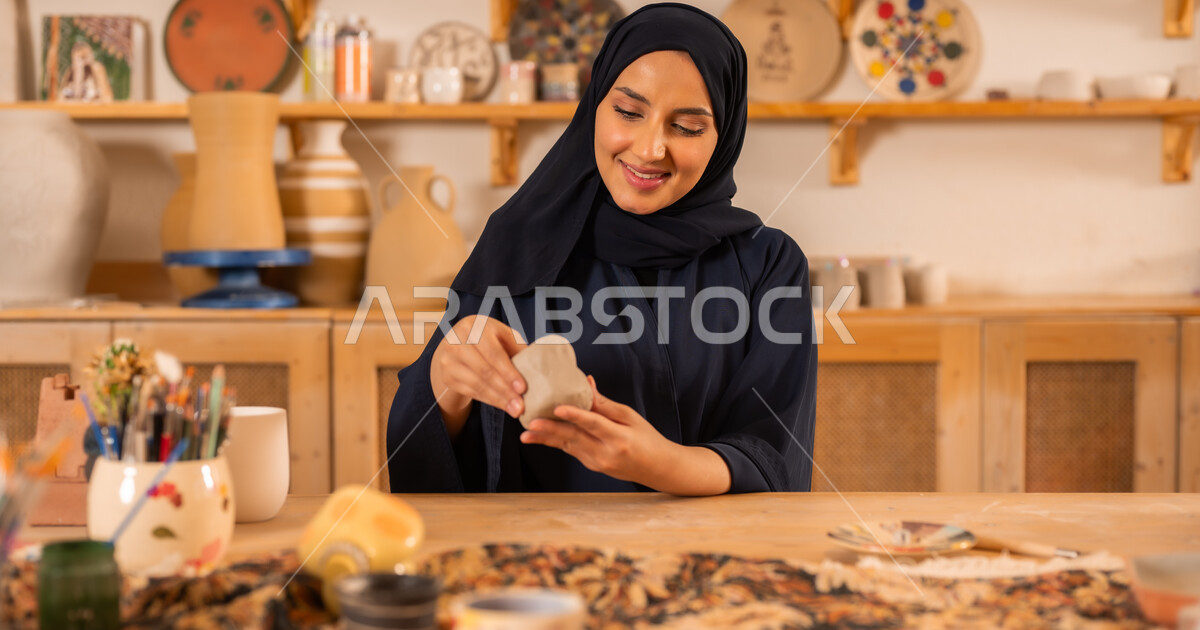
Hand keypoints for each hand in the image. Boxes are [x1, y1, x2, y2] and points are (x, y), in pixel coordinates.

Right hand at [430, 315, 526, 438]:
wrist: (455, 343)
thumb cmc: (488, 339)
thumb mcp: (502, 337)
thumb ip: (517, 348)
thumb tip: (540, 366)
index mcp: (476, 326)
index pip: (493, 353)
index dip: (508, 372)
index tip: (523, 388)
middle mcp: (458, 340)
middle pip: (484, 370)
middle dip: (505, 390)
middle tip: (521, 406)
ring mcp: (449, 359)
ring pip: (476, 384)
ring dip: (498, 399)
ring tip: (515, 410)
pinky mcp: (447, 375)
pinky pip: (470, 391)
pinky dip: (488, 400)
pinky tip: (502, 405)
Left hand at [520, 376, 672, 485]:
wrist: (657, 468)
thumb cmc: (647, 439)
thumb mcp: (631, 417)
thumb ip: (605, 404)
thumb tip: (586, 384)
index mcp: (620, 438)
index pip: (594, 425)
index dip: (575, 416)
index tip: (558, 408)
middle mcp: (606, 453)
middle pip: (574, 438)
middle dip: (549, 431)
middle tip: (530, 424)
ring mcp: (597, 463)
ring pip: (568, 447)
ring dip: (546, 439)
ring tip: (526, 433)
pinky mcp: (592, 466)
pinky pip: (572, 451)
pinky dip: (557, 442)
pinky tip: (542, 436)